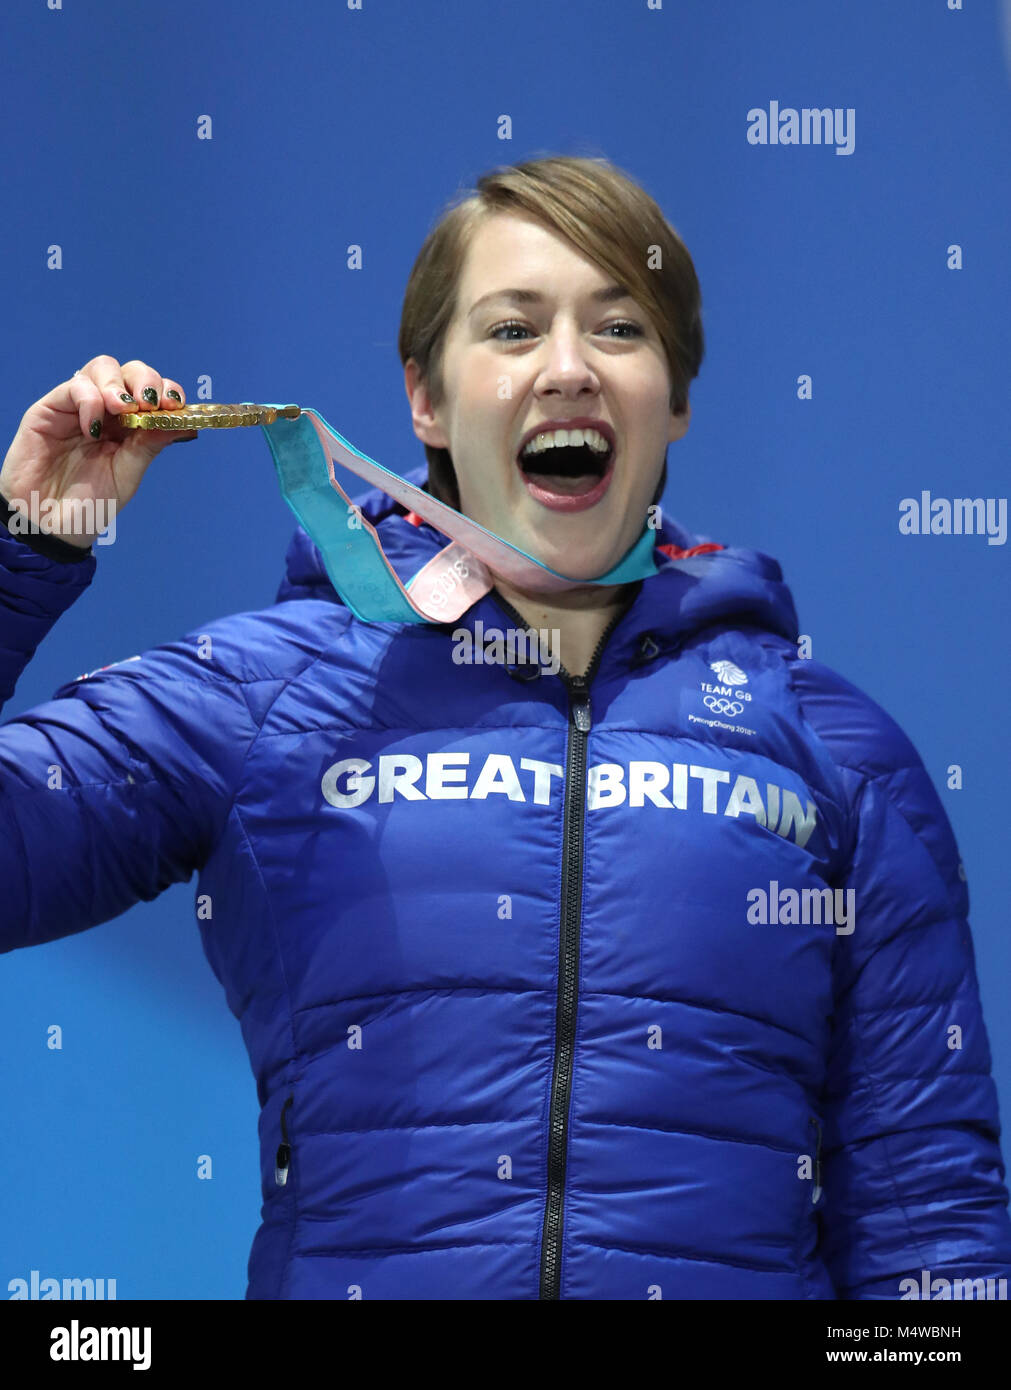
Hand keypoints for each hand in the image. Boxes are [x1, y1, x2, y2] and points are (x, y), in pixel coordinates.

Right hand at [0, 355, 198, 547]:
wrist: (48, 525)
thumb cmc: (89, 505)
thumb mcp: (126, 475)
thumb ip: (149, 446)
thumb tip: (185, 423)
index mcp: (130, 427)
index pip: (153, 392)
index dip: (167, 391)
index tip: (174, 406)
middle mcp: (107, 411)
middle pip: (131, 372)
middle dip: (145, 381)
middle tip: (149, 404)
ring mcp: (78, 407)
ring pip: (103, 368)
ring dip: (118, 384)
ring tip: (123, 410)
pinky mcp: (50, 408)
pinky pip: (74, 387)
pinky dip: (89, 400)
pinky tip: (93, 428)